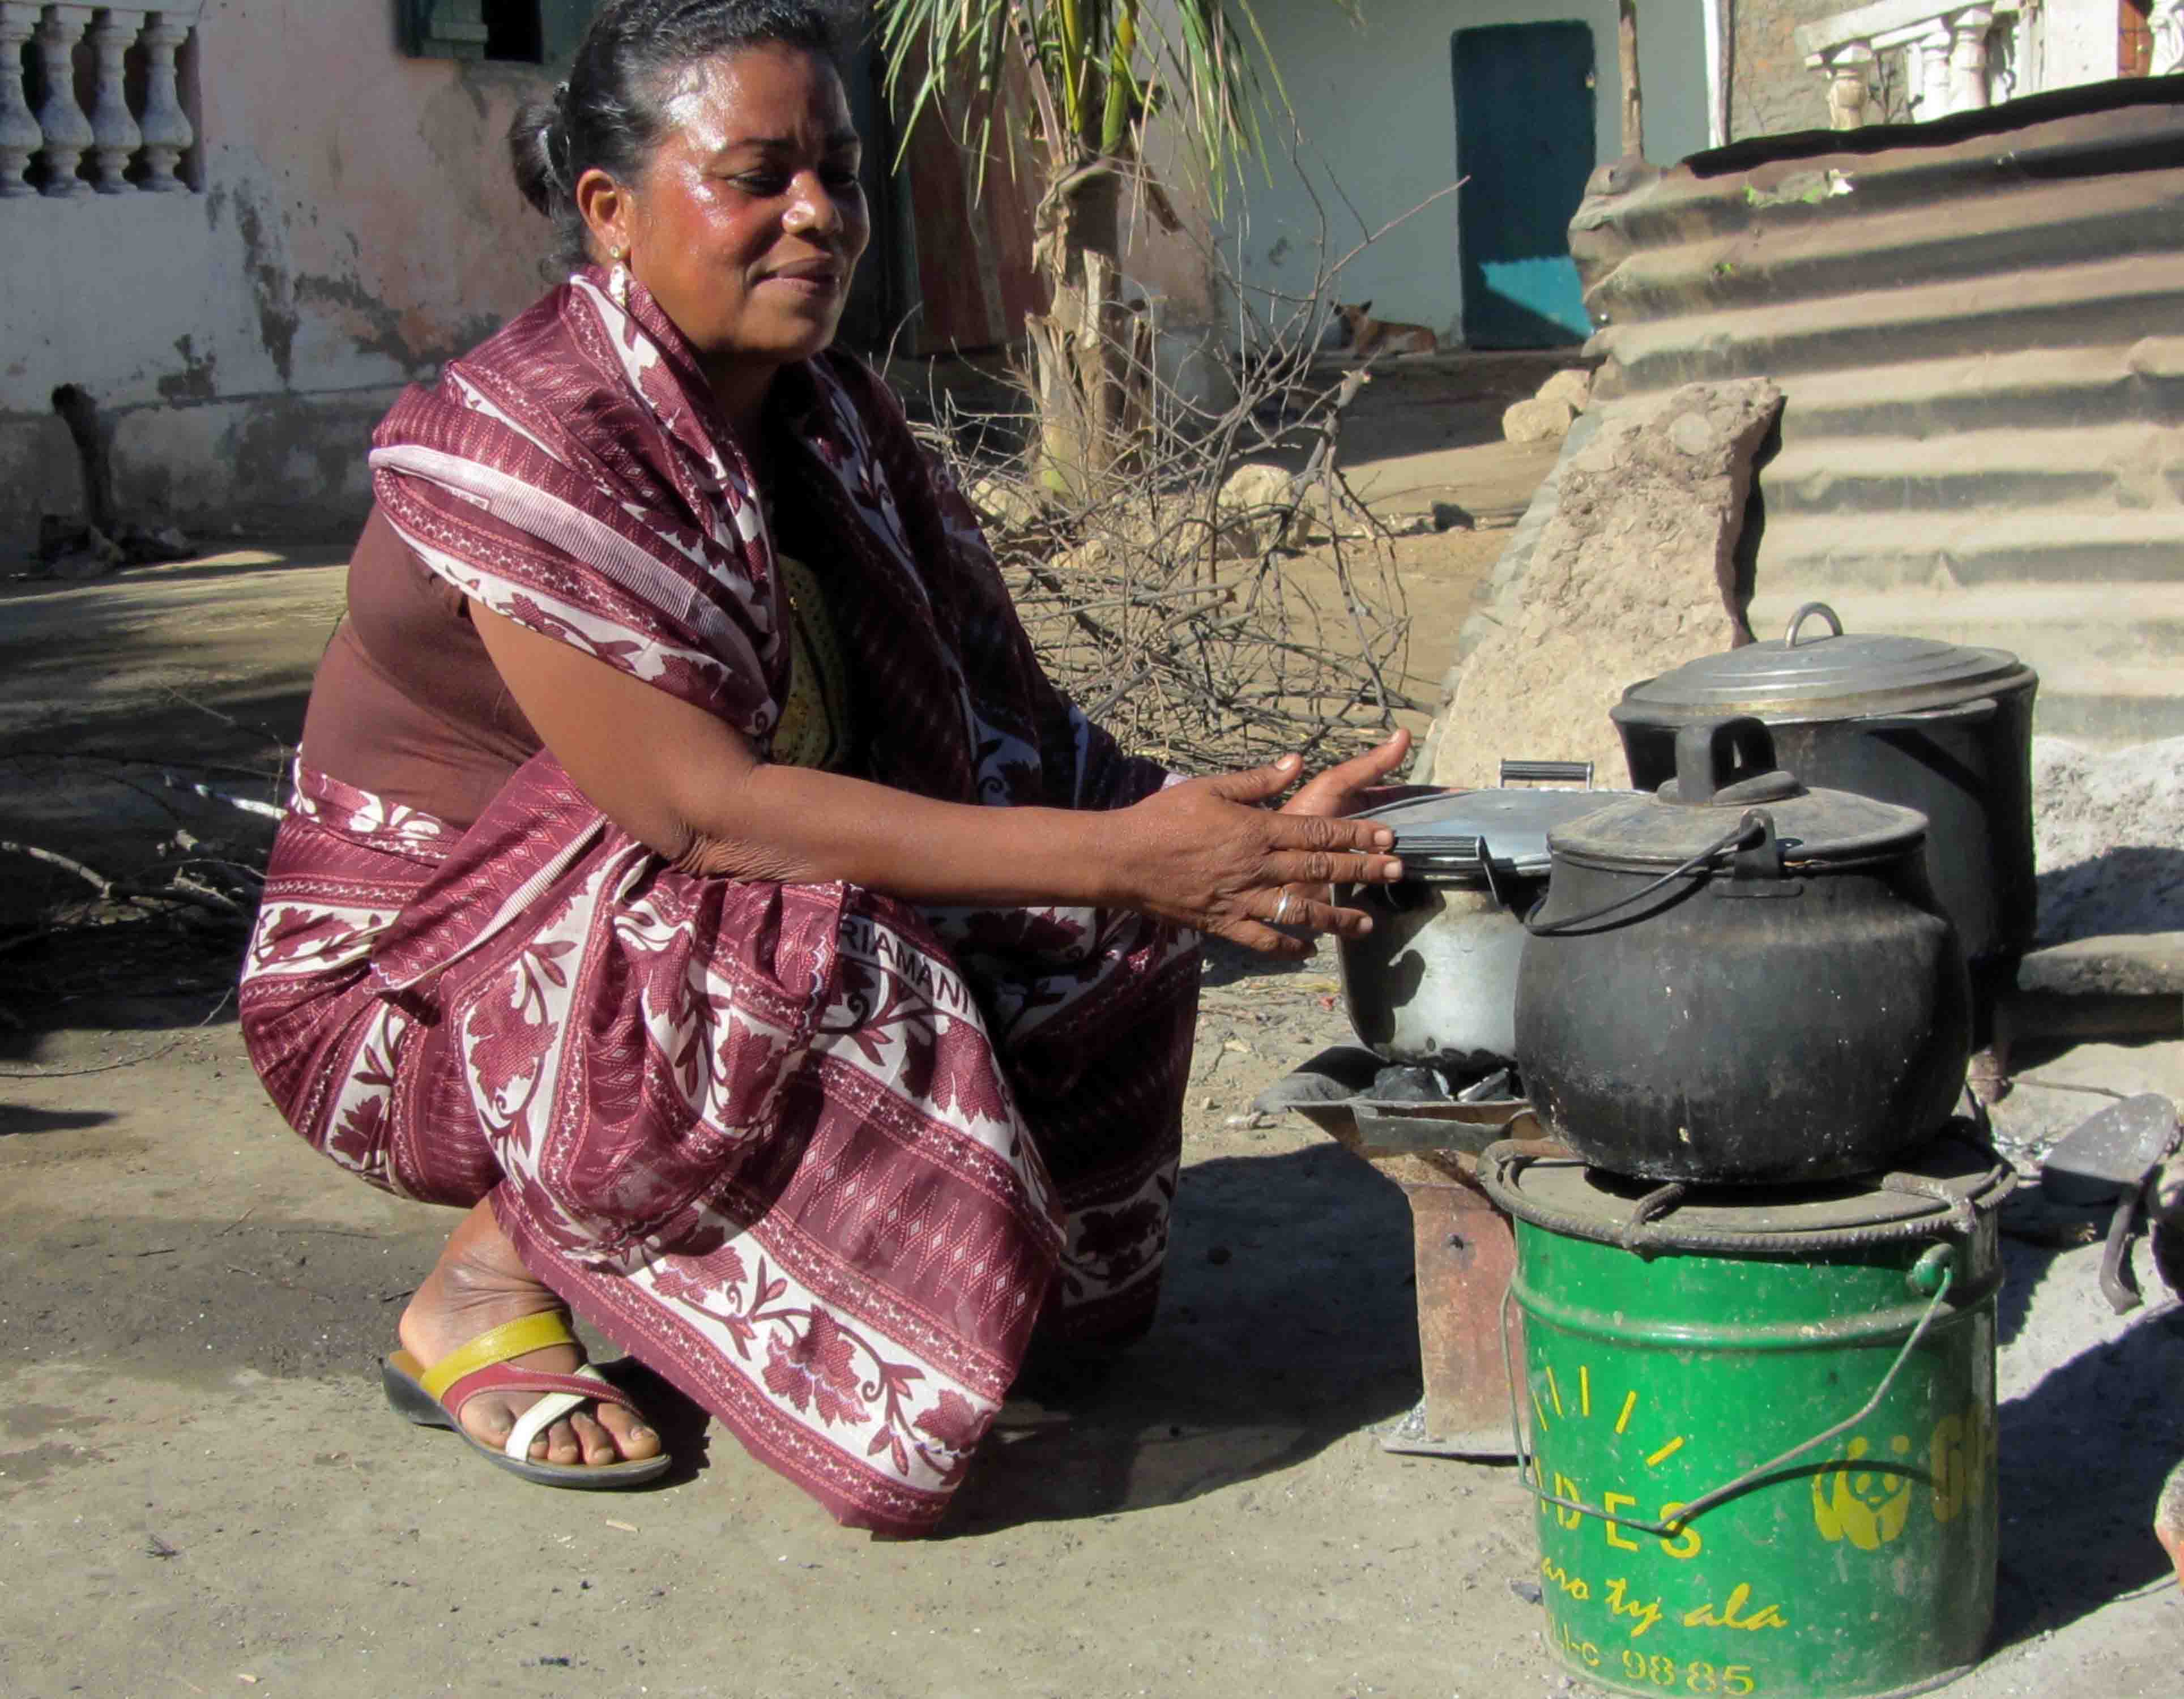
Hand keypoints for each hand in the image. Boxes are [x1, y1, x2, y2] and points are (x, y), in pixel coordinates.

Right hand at [1110, 735, 1409, 956]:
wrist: (1123, 859)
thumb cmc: (1163, 817)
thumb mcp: (1210, 787)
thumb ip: (1257, 780)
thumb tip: (1295, 762)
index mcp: (1258, 829)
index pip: (1319, 833)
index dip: (1356, 835)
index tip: (1386, 836)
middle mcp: (1257, 866)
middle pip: (1321, 870)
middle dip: (1363, 870)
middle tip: (1397, 871)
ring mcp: (1242, 898)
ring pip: (1301, 911)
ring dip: (1338, 918)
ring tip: (1368, 924)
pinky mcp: (1223, 923)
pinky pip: (1263, 940)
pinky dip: (1288, 948)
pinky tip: (1309, 952)